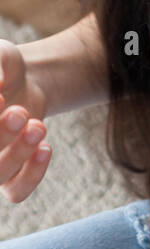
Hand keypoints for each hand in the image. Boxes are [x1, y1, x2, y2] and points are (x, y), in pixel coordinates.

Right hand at [0, 39, 51, 203]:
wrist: (23, 80)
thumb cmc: (3, 66)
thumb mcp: (3, 56)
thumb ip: (0, 63)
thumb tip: (0, 86)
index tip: (1, 97)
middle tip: (20, 112)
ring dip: (17, 154)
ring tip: (38, 126)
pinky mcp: (9, 175)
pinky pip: (15, 192)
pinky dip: (32, 175)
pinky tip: (45, 148)